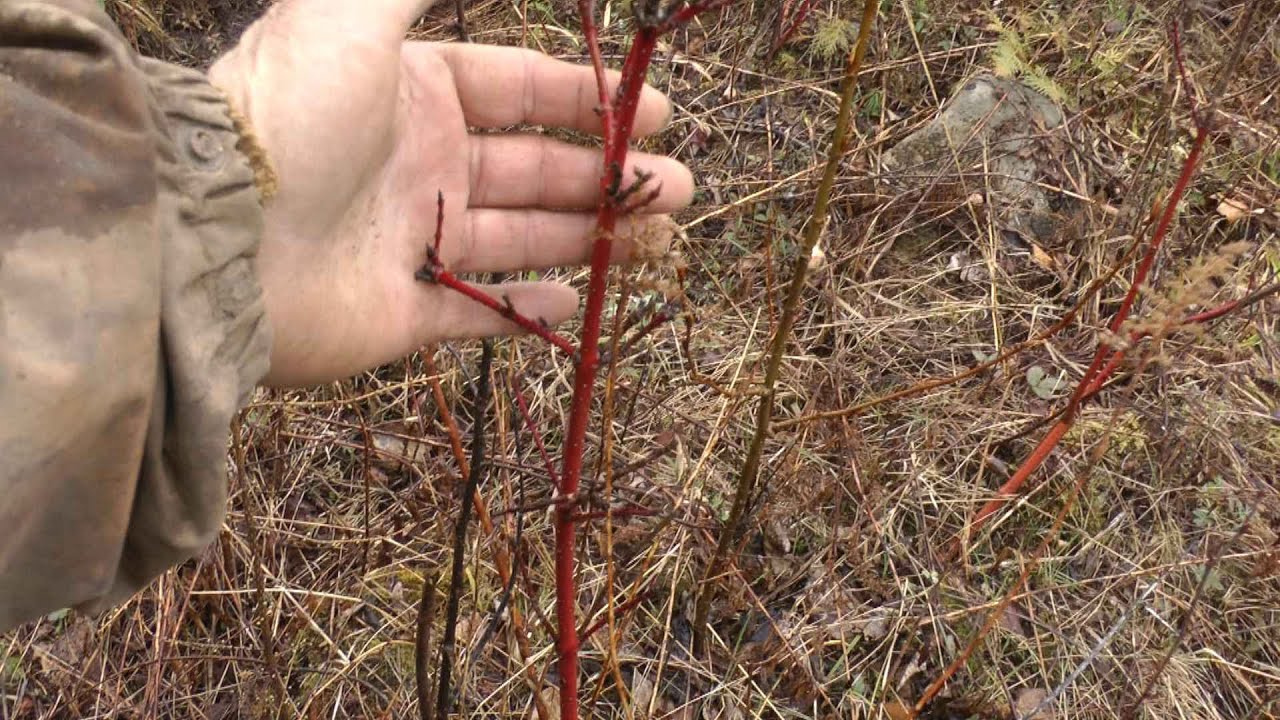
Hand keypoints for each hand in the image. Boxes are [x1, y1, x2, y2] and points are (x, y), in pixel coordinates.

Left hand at [209, 0, 692, 386]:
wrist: (217, 239)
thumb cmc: (290, 117)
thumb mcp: (354, 14)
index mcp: (411, 95)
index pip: (516, 91)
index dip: (585, 99)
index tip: (653, 110)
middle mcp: (415, 165)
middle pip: (531, 168)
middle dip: (606, 174)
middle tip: (676, 186)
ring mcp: (409, 241)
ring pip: (520, 237)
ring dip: (590, 234)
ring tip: (659, 237)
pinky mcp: (399, 314)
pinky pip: (479, 313)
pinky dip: (531, 308)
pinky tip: (583, 297)